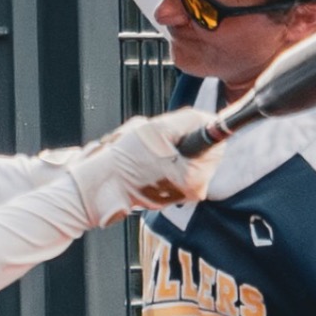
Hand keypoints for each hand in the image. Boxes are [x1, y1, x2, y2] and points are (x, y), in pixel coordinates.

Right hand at [66, 108, 221, 225]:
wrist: (99, 187)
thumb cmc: (122, 162)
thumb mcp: (156, 129)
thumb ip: (188, 120)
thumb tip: (210, 118)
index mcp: (194, 175)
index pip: (216, 140)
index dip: (197, 126)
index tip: (181, 126)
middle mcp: (193, 190)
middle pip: (202, 150)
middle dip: (182, 141)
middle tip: (157, 142)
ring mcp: (182, 195)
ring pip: (188, 159)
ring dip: (171, 151)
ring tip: (148, 154)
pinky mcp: (170, 197)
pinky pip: (176, 171)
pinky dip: (164, 164)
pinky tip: (146, 165)